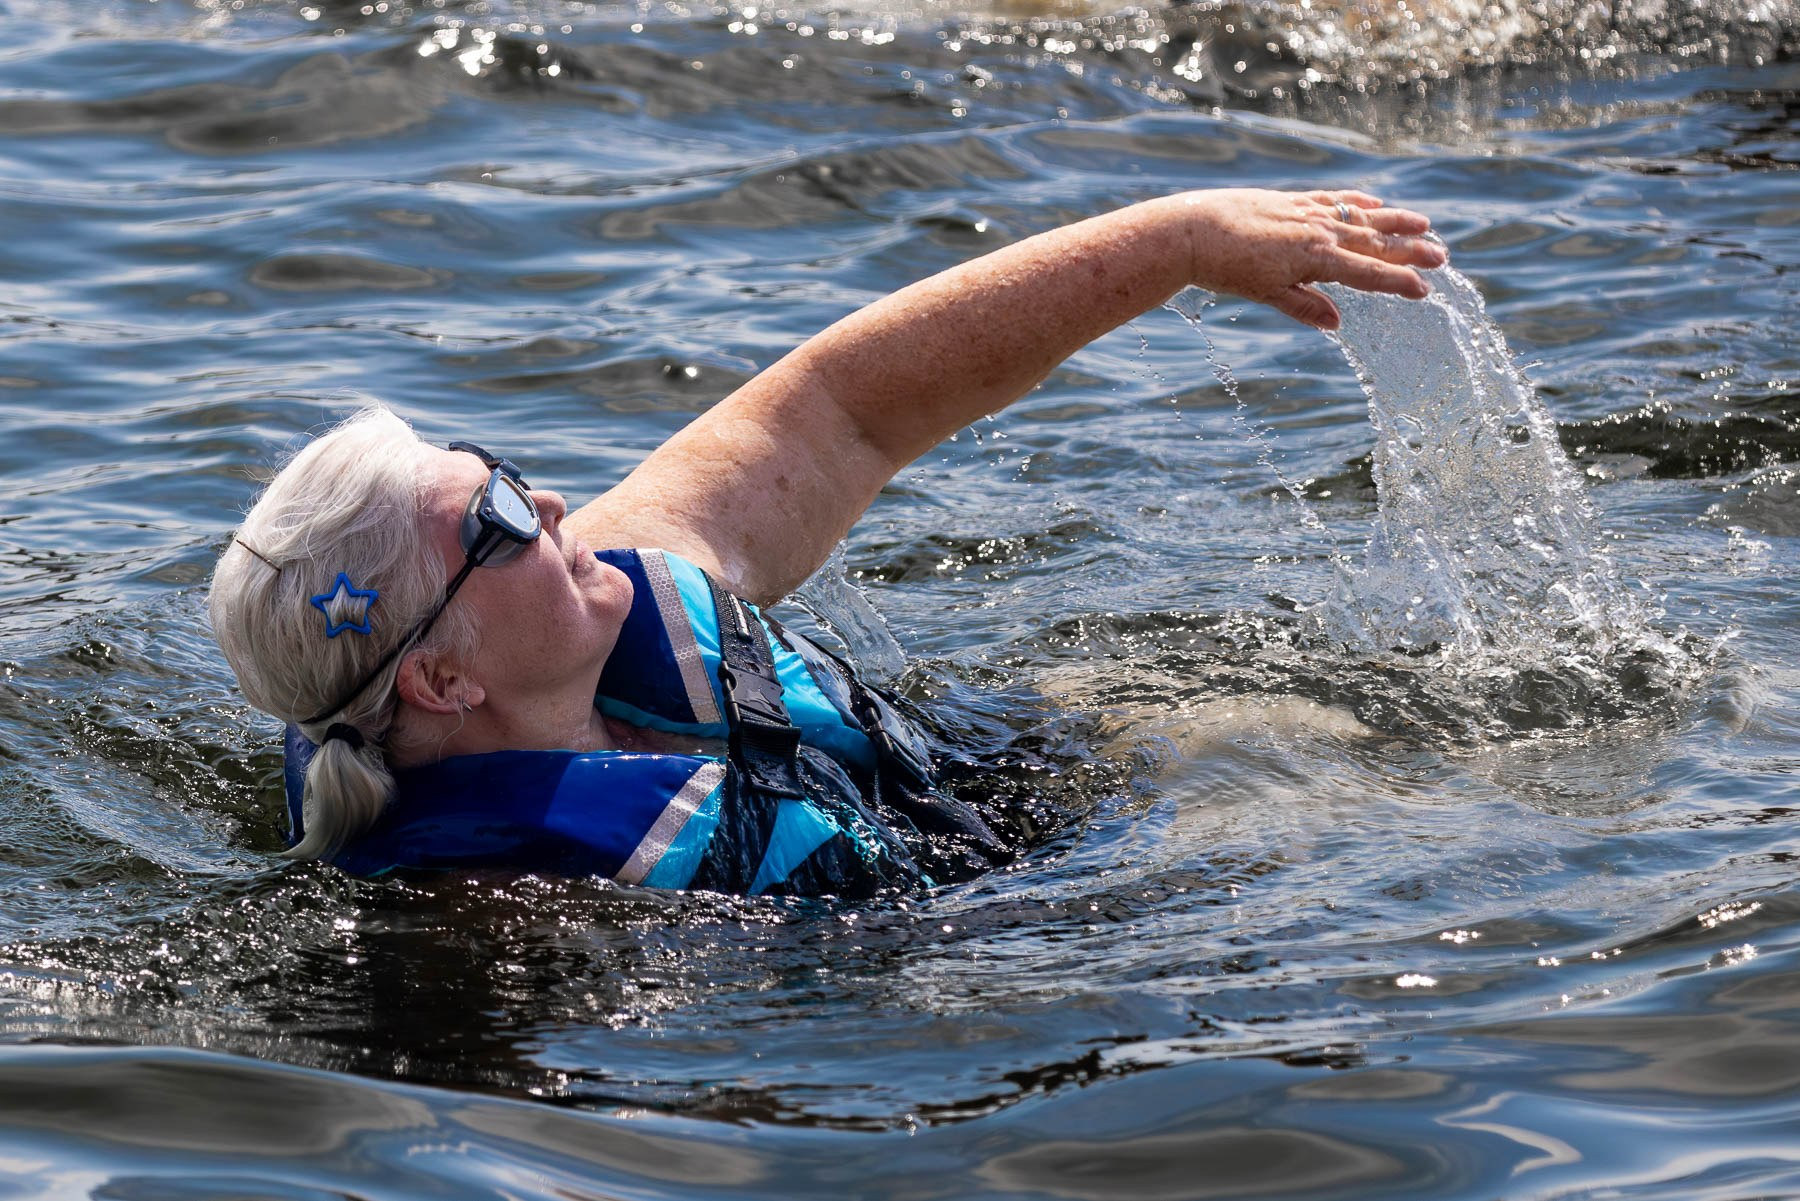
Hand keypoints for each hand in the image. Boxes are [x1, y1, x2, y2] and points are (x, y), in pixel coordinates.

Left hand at [1177, 188, 1444, 329]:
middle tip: (1441, 256)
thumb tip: (1337, 324)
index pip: (1367, 273)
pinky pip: (1335, 199)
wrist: (1192, 229)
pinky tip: (1376, 204)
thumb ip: (1304, 306)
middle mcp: (1318, 231)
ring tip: (1424, 225)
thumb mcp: (1265, 294)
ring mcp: (1308, 212)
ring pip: (1361, 218)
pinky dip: (1359, 202)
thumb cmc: (1225, 267)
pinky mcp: (1294, 200)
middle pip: (1373, 242)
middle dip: (1409, 251)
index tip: (1424, 290)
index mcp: (1315, 258)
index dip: (1398, 282)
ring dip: (1394, 222)